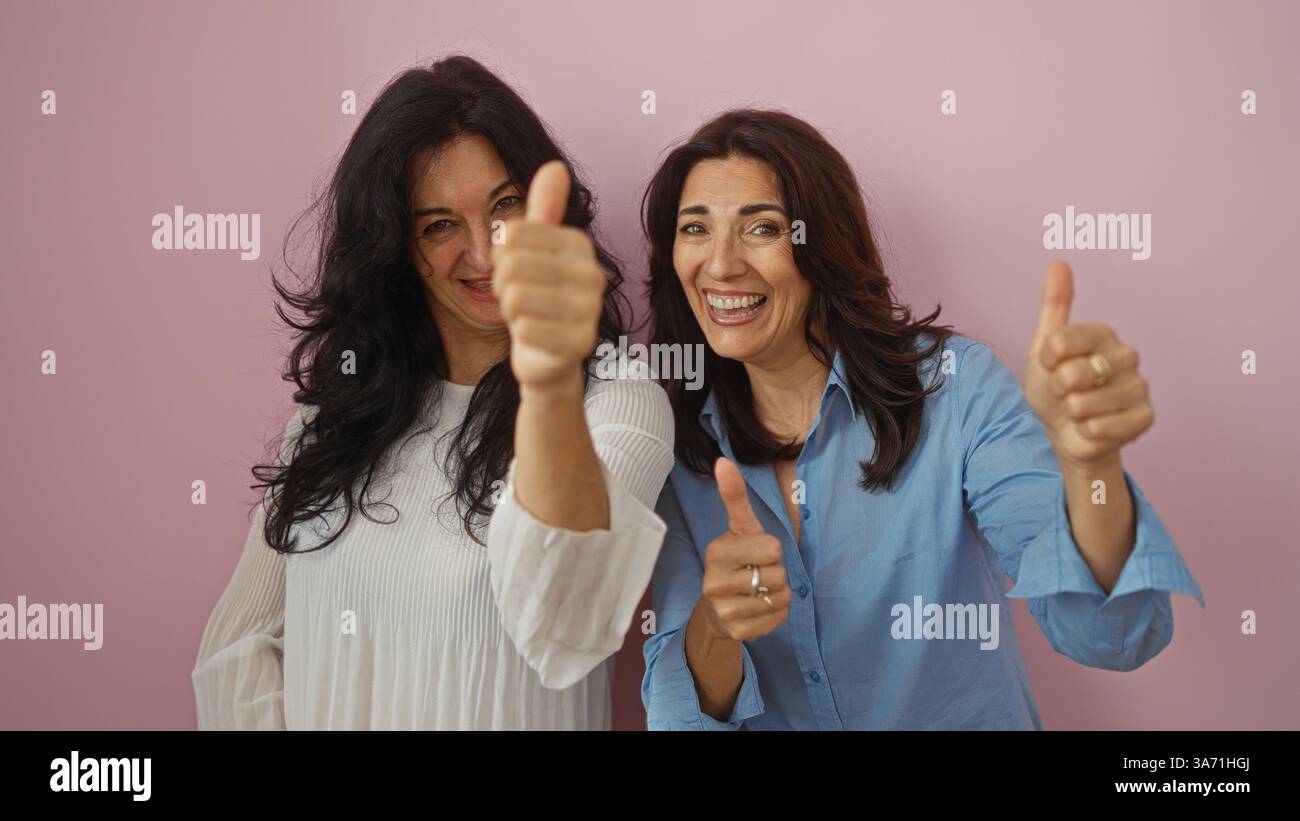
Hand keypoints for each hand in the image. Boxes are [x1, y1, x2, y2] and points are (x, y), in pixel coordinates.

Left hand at [492, 161, 604, 394]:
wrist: (549, 357)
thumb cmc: (539, 299)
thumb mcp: (537, 251)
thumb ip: (545, 210)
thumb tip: (555, 165)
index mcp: (579, 245)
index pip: (513, 234)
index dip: (501, 256)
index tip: (514, 270)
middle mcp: (592, 274)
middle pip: (512, 265)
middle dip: (503, 285)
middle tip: (518, 298)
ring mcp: (590, 310)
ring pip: (515, 297)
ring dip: (511, 311)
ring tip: (527, 316)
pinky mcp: (580, 343)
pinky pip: (525, 329)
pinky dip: (521, 335)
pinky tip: (536, 337)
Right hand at [698, 458, 790, 641]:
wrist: (715, 608)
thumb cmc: (734, 560)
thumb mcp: (738, 528)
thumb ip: (734, 496)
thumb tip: (723, 461)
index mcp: (717, 552)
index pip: (773, 548)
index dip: (771, 549)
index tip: (755, 552)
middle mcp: (716, 582)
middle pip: (779, 574)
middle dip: (775, 572)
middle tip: (757, 573)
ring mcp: (726, 610)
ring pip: (781, 597)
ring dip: (778, 592)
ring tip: (758, 590)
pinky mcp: (738, 632)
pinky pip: (779, 617)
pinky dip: (777, 612)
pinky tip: (759, 607)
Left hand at [1022, 260, 1153, 471]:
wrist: (1066, 431)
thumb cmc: (1055, 387)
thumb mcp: (1045, 346)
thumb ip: (1054, 304)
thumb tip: (1058, 262)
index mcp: (1102, 333)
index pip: (1059, 341)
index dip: (1046, 361)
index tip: (1051, 365)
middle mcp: (1127, 355)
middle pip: (1071, 374)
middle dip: (1058, 389)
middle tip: (1066, 392)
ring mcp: (1139, 386)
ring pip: (1083, 404)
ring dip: (1071, 413)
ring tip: (1079, 410)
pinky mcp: (1145, 417)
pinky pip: (1100, 427)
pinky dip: (1087, 432)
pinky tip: (1092, 427)